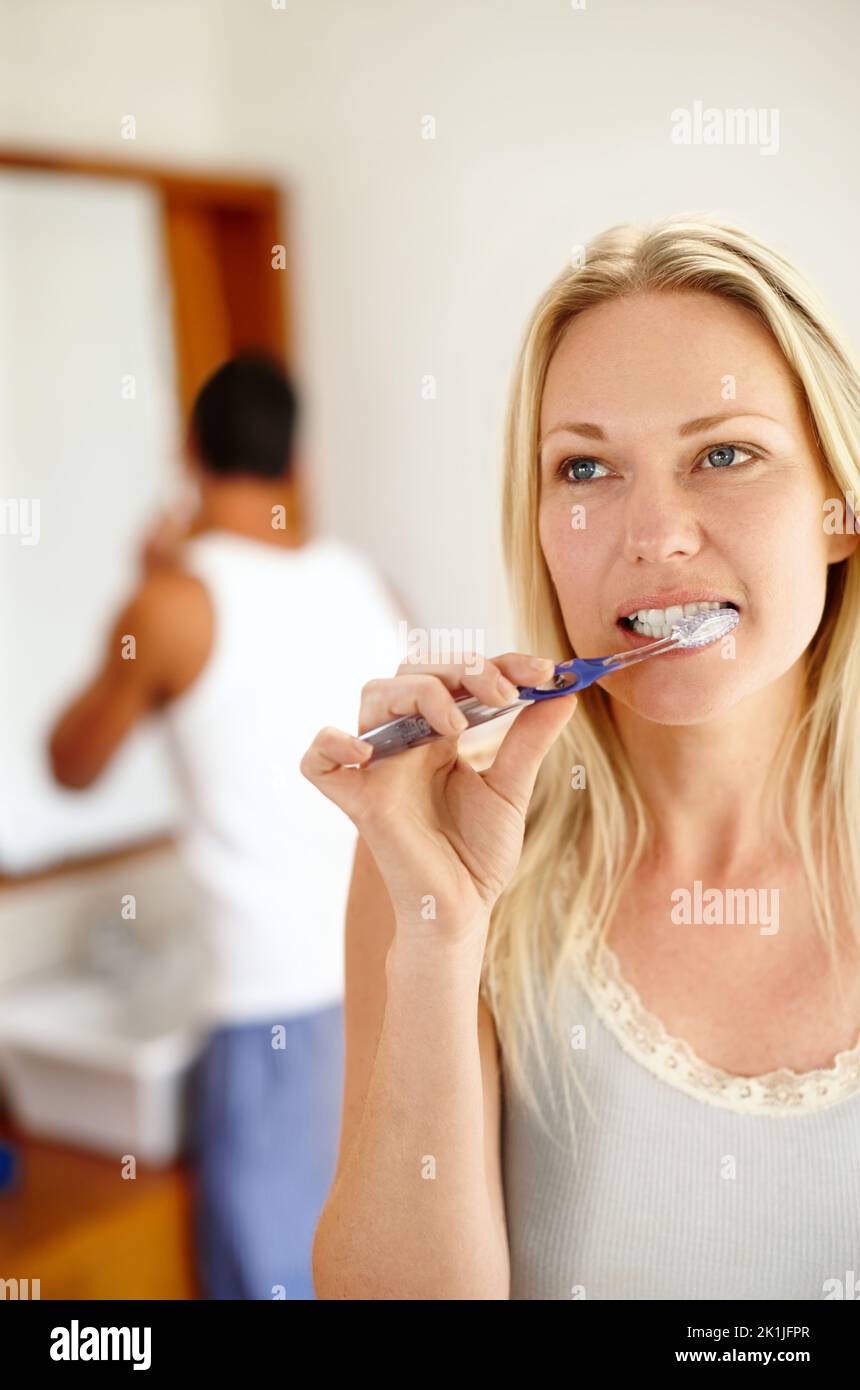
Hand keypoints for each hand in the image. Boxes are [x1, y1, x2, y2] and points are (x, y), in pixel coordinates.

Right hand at [300, 653, 577, 942]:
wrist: (463, 910)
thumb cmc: (478, 854)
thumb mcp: (512, 789)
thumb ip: (529, 741)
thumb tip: (566, 695)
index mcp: (440, 734)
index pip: (459, 675)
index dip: (499, 663)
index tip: (543, 671)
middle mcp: (406, 742)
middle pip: (412, 671)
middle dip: (460, 669)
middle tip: (503, 694)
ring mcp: (379, 769)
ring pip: (373, 696)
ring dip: (418, 692)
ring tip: (458, 724)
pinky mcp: (360, 802)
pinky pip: (318, 762)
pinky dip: (331, 745)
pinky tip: (369, 752)